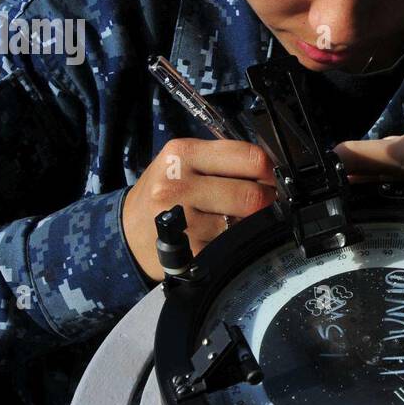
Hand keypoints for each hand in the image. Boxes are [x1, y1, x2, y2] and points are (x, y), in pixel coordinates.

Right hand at [122, 138, 276, 280]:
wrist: (128, 230)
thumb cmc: (165, 193)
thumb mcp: (186, 162)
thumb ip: (227, 160)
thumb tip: (275, 173)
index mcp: (183, 153)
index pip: (251, 158)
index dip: (270, 171)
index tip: (270, 179)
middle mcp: (178, 184)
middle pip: (251, 195)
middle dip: (266, 201)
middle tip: (262, 204)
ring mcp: (181, 221)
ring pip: (244, 224)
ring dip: (251, 225)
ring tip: (236, 220)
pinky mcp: (187, 251)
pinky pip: (231, 246)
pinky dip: (236, 244)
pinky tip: (223, 238)